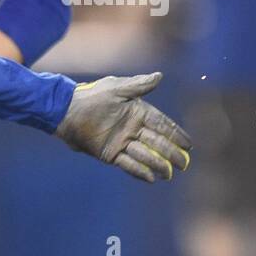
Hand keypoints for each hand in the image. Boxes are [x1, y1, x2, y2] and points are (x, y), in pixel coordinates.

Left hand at [55, 72, 191, 181]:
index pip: (162, 124)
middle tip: (184, 163)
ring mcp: (122, 142)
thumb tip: (159, 76)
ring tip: (170, 174)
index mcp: (137, 112)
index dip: (176, 134)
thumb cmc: (91, 96)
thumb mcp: (116, 88)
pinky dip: (139, 171)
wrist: (66, 111)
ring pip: (145, 155)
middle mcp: (132, 128)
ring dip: (158, 164)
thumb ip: (138, 85)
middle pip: (157, 142)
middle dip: (171, 153)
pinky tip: (151, 178)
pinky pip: (128, 164)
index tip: (189, 144)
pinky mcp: (110, 154)